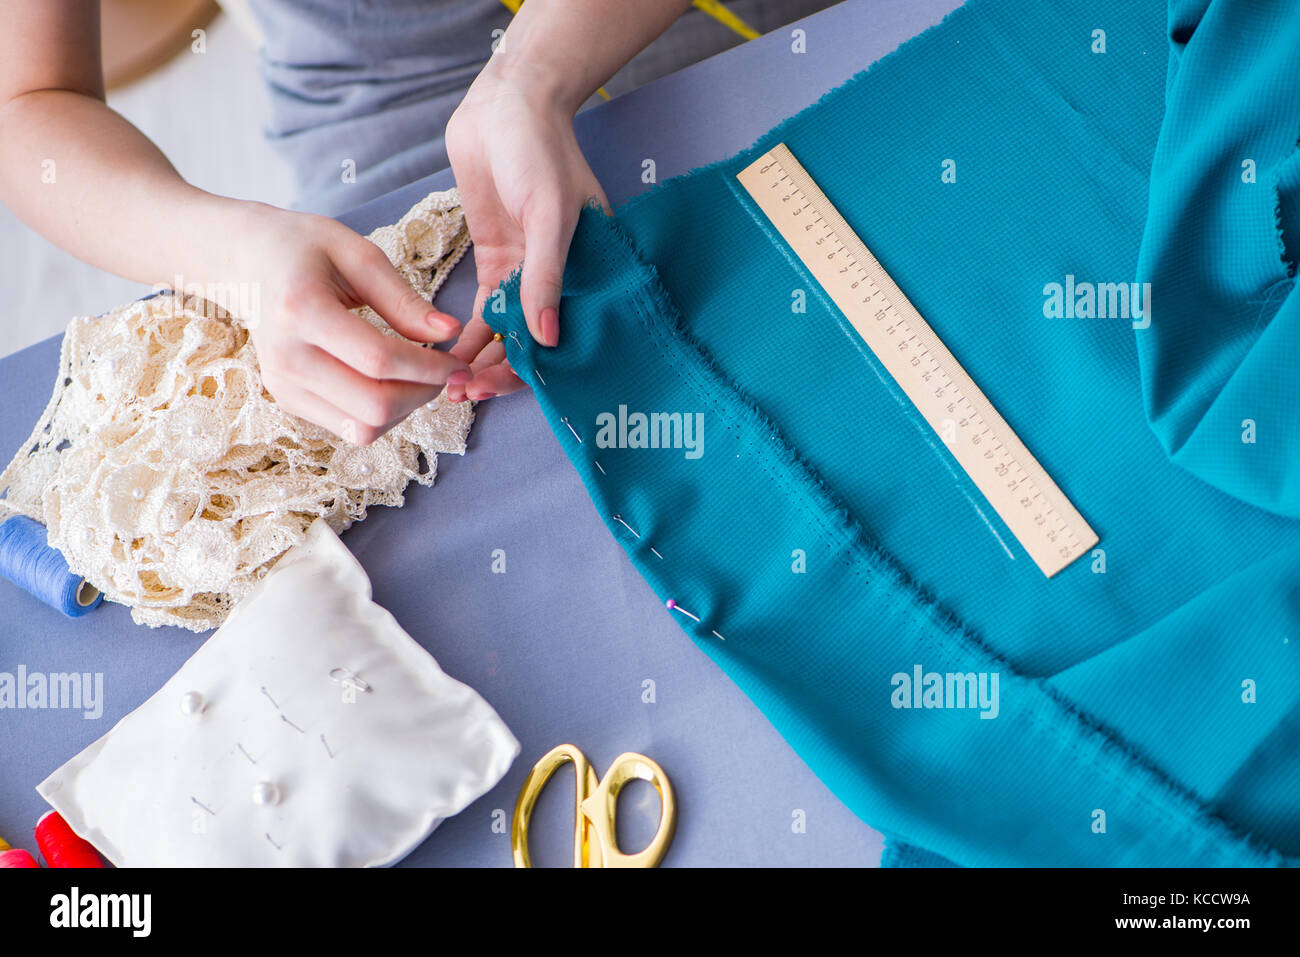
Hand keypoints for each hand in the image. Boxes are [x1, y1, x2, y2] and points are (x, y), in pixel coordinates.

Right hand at [233, 204, 471, 444]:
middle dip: (422, 394)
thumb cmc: (304, 249)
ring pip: (363, 429)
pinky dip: (382, 413)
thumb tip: (450, 332)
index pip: (379, 360)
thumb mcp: (356, 254)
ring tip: (418, 376)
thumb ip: (403, 298)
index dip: (429, 367)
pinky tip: (390, 382)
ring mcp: (283, 385)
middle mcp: (286, 358)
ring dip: (405, 410)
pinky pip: (348, 428)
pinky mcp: (288, 401)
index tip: (457, 359)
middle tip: (443, 370)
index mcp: (300, 310)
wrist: (244, 265)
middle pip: (374, 406)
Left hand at [444, 63, 609, 401]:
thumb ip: (546, 277)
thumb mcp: (549, 215)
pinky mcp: (497, 261)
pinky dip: (468, 335)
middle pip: (534, 345)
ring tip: (449, 385)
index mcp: (590, 274)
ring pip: (507, 334)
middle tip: (464, 393)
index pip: (569, 338)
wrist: (508, 104)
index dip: (537, 370)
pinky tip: (445, 357)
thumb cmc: (542, 152)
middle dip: (500, 374)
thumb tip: (548, 339)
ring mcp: (526, 273)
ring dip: (480, 361)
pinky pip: (486, 311)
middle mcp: (561, 281)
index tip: (498, 388)